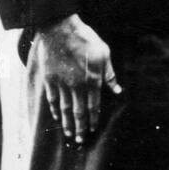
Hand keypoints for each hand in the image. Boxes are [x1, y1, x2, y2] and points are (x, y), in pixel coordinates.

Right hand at [30, 14, 122, 145]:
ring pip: (65, 109)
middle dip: (79, 128)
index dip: (93, 120)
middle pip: (78, 112)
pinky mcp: (50, 79)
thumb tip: (118, 90)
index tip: (92, 130)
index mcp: (92, 81)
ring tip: (67, 133)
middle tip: (79, 140)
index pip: (93, 106)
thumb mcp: (104, 54)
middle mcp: (76, 86)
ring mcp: (61, 84)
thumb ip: (110, 74)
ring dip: (66, 123)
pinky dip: (54, 109)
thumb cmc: (86, 39)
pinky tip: (56, 116)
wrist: (60, 29)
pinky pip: (52, 99)